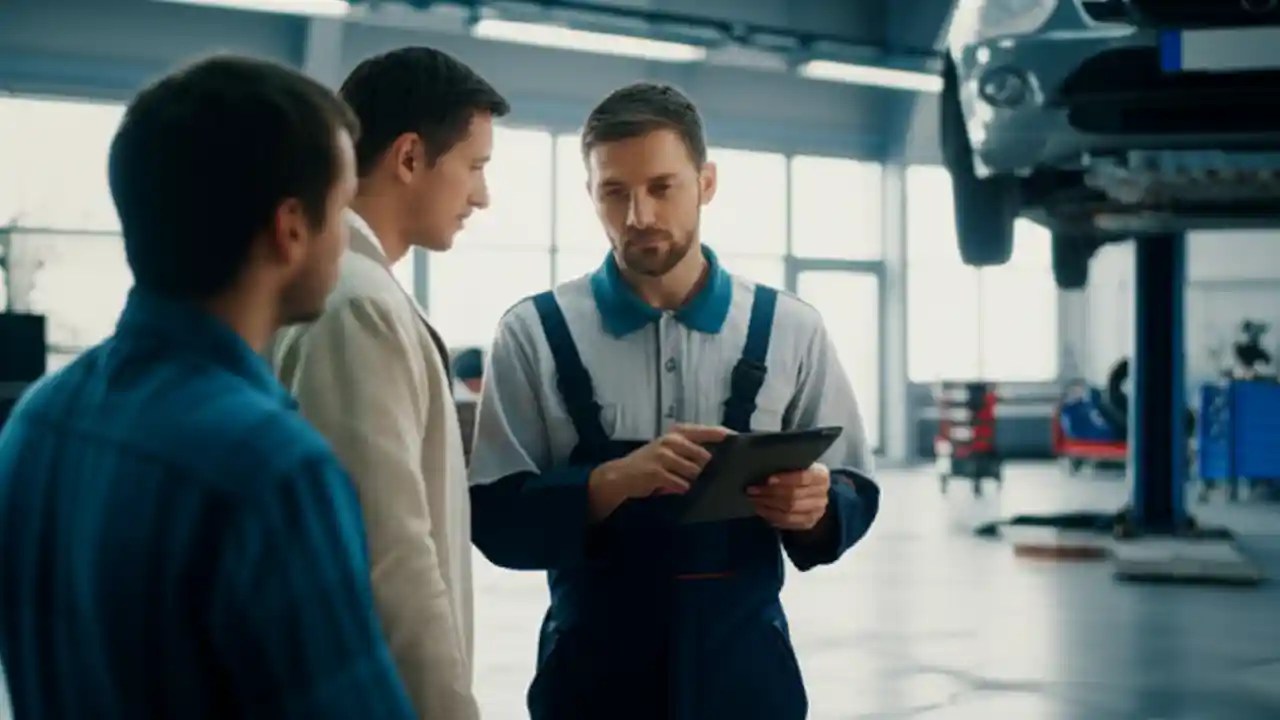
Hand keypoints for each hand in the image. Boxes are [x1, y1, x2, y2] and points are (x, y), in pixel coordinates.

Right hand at [587, 424, 731, 521]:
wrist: (621, 475)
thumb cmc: (649, 463)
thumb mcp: (669, 450)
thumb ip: (690, 450)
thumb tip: (716, 458)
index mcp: (677, 433)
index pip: (707, 431)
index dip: (723, 435)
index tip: (738, 440)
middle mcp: (672, 440)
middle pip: (704, 456)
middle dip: (709, 469)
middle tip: (713, 476)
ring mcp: (664, 456)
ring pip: (694, 471)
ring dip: (693, 481)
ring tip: (687, 483)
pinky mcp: (657, 472)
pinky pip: (681, 484)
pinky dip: (681, 488)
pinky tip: (676, 488)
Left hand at [747, 463, 830, 530]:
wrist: (813, 492)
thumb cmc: (800, 474)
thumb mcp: (799, 466)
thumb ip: (788, 466)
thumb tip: (765, 467)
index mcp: (821, 476)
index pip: (803, 477)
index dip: (785, 479)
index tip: (768, 479)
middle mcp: (822, 495)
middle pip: (794, 495)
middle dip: (770, 493)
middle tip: (752, 490)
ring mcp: (817, 511)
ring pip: (789, 510)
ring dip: (768, 505)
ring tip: (754, 499)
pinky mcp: (809, 523)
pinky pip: (788, 522)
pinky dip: (771, 516)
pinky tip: (761, 510)